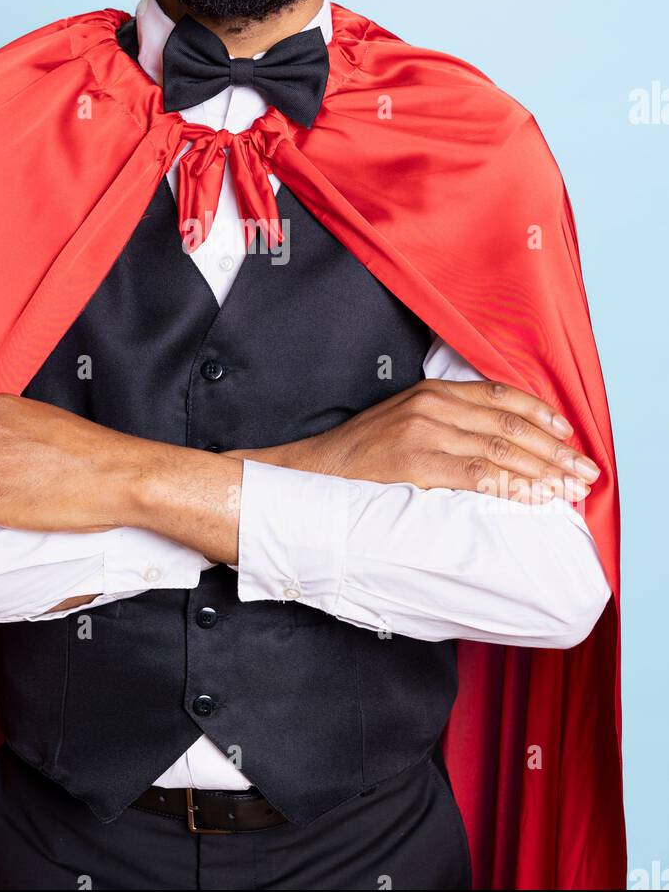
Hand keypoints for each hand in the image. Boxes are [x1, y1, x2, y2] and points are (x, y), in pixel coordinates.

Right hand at [226, 379, 599, 503]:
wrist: (306, 474)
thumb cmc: (355, 460)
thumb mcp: (401, 427)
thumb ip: (444, 428)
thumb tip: (493, 451)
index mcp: (431, 393)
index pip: (500, 397)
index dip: (542, 417)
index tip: (570, 438)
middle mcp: (431, 405)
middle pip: (509, 424)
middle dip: (554, 450)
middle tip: (584, 473)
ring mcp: (424, 432)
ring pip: (501, 448)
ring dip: (543, 471)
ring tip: (570, 489)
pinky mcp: (417, 463)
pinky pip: (478, 474)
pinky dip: (513, 486)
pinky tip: (535, 498)